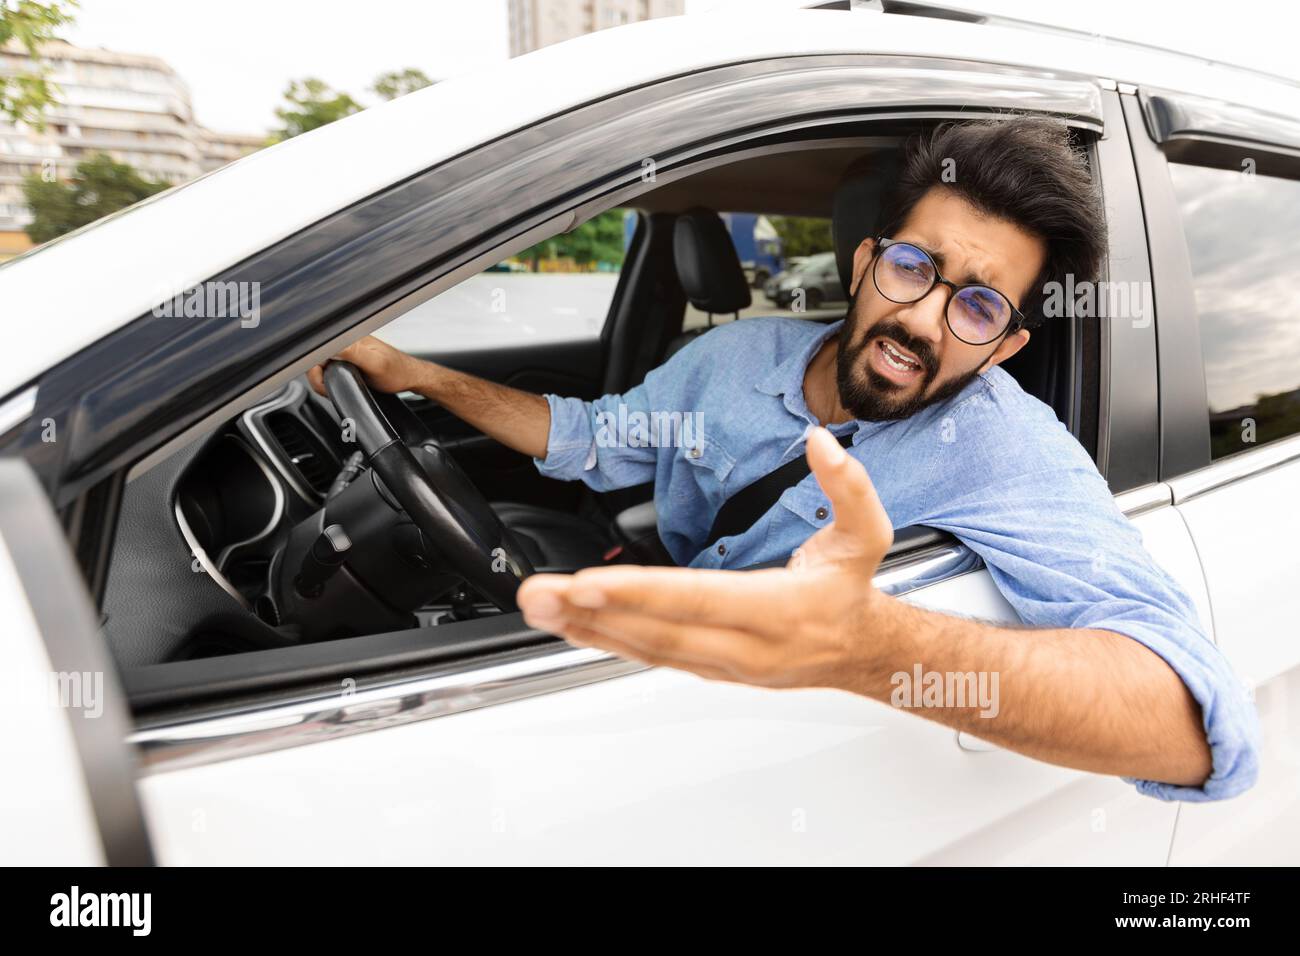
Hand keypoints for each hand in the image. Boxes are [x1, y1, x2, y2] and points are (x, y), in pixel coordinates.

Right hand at [308, 335, 427, 396]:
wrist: (409, 378)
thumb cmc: (398, 372)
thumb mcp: (375, 363)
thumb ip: (352, 352)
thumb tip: (329, 345)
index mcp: (350, 337)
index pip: (318, 348)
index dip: (316, 367)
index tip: (325, 380)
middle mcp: (346, 341)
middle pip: (315, 358)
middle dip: (319, 377)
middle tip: (331, 388)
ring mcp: (346, 351)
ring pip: (321, 366)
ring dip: (325, 380)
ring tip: (339, 387)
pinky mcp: (348, 360)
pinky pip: (329, 370)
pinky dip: (331, 381)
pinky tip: (342, 385)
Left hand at [516, 427, 895, 688]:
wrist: (863, 652)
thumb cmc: (853, 590)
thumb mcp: (869, 534)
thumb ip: (848, 487)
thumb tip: (817, 442)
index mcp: (780, 611)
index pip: (699, 599)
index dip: (641, 593)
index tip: (589, 581)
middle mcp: (746, 647)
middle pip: (658, 632)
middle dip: (592, 612)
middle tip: (539, 595)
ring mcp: (723, 665)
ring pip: (646, 651)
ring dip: (587, 629)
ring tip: (541, 608)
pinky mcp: (707, 670)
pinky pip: (650, 657)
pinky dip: (607, 641)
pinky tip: (574, 626)